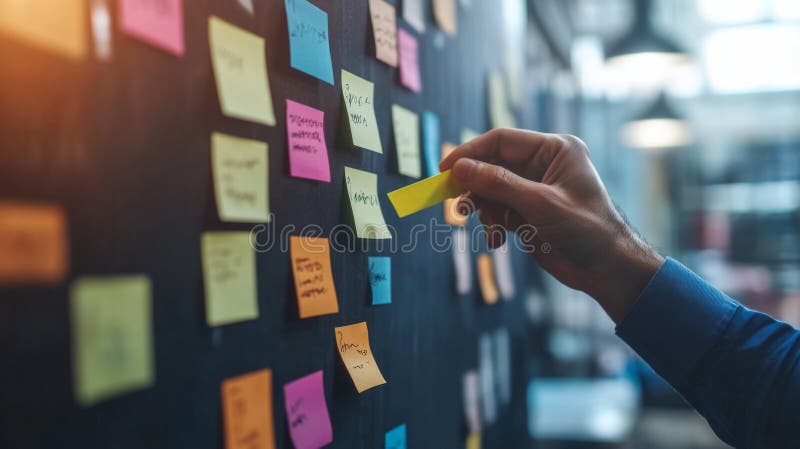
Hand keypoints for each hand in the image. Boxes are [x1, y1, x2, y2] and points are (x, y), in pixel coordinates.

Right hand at [440, 128, 663, 322]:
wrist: (606, 269)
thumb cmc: (586, 229)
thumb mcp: (539, 204)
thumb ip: (498, 184)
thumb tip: (459, 168)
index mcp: (554, 149)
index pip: (502, 140)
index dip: (471, 152)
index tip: (445, 169)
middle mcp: (543, 164)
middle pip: (492, 165)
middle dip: (475, 187)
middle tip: (458, 204)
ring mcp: (534, 188)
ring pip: (490, 189)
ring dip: (484, 210)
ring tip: (489, 229)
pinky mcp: (528, 210)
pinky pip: (497, 209)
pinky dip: (492, 224)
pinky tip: (497, 240)